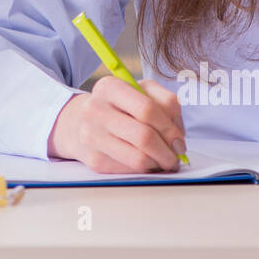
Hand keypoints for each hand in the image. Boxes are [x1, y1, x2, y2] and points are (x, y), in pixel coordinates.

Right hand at [47, 75, 186, 172]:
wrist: (80, 122)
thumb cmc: (119, 106)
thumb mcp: (141, 91)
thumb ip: (166, 103)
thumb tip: (177, 137)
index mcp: (109, 87)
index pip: (147, 109)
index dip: (170, 128)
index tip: (179, 139)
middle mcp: (95, 110)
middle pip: (144, 137)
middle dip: (168, 151)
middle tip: (176, 155)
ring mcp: (91, 136)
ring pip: (139, 159)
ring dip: (158, 163)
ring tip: (163, 159)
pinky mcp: (93, 160)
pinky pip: (129, 171)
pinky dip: (144, 169)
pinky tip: (146, 161)